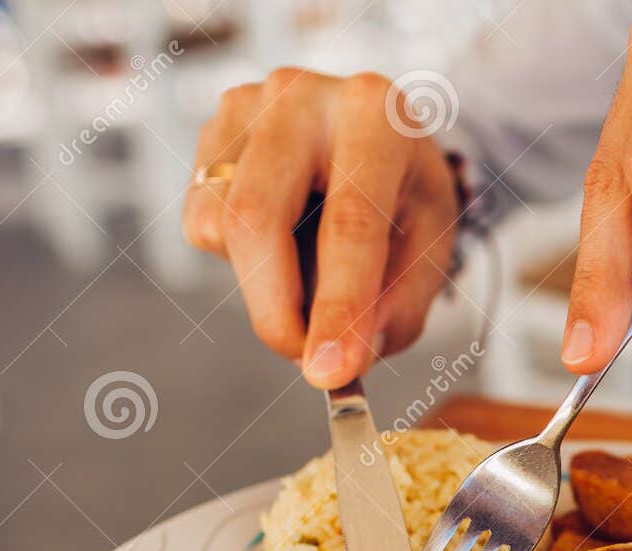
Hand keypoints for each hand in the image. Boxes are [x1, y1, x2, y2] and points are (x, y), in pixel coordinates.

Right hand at [184, 70, 460, 388]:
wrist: (372, 137)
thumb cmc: (404, 192)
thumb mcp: (430, 247)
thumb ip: (397, 306)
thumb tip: (344, 358)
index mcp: (375, 116)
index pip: (350, 223)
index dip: (339, 307)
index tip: (331, 372)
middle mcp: (301, 98)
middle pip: (257, 219)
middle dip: (276, 311)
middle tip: (306, 363)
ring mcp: (245, 109)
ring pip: (220, 227)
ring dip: (263, 287)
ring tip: (310, 279)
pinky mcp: (209, 136)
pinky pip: (201, 223)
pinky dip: (239, 259)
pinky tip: (280, 240)